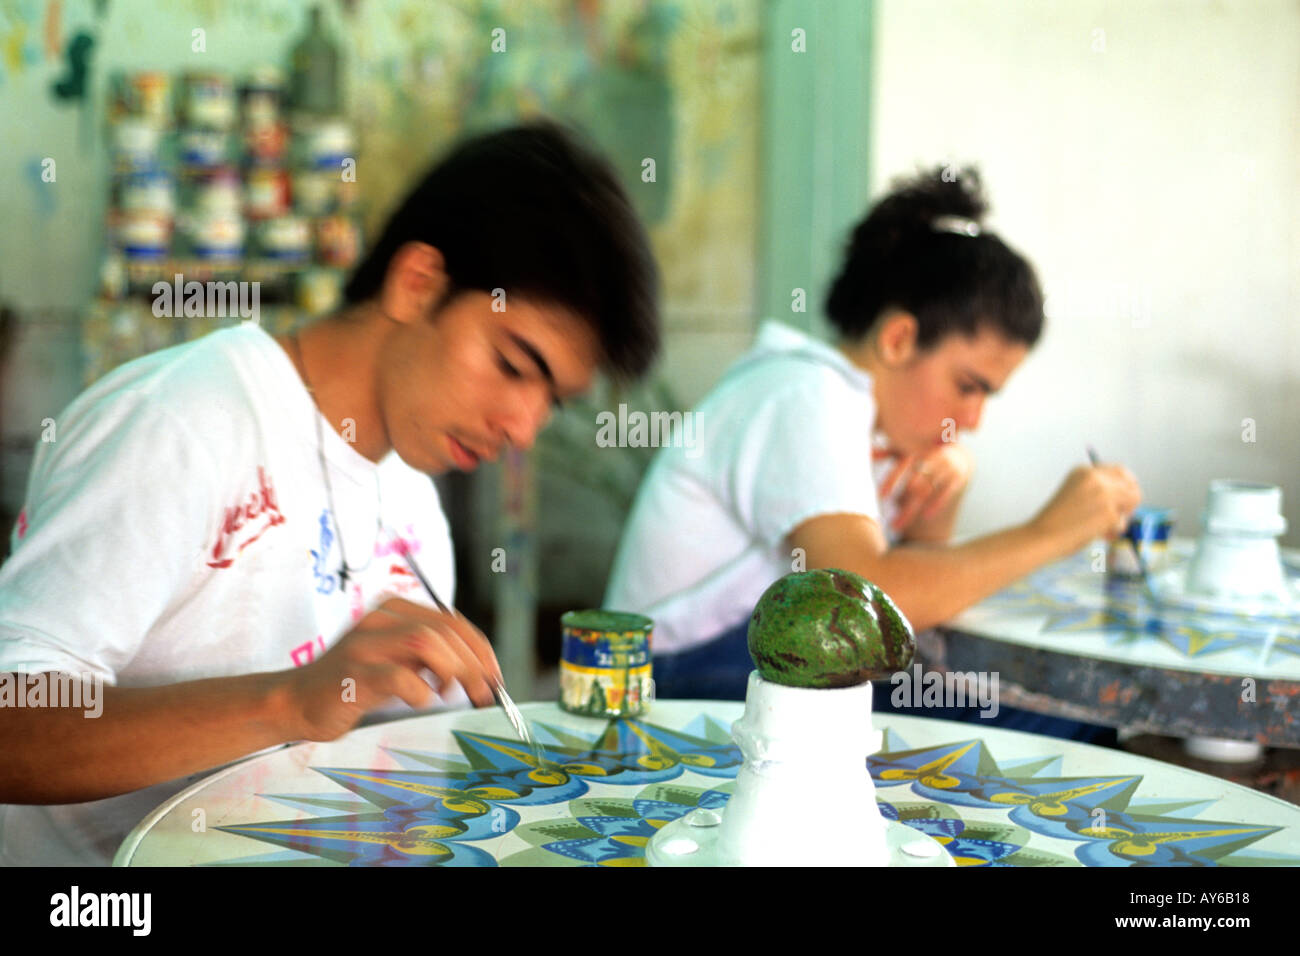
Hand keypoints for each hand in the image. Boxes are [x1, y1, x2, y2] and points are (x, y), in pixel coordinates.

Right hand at [280, 597, 502, 741]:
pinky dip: (420, 691)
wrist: (297, 701)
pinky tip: (423, 700)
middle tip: (486, 692)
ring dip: (453, 671)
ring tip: (458, 695)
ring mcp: (363, 645)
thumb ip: (428, 656)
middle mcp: (378, 620)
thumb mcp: (396, 660)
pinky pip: (398, 677)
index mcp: (393, 611)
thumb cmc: (353, 685)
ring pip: (425, 643)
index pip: (451, 620)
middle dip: (473, 663)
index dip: (479, 647)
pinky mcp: (352, 674)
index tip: (494, 675)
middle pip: (443, 630)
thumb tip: (479, 670)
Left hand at [879, 443, 974, 532]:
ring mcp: (946, 468)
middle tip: (890, 524)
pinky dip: (936, 504)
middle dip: (904, 507)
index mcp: (917, 450)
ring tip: (897, 526)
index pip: (902, 466)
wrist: (957, 453)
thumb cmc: (924, 453)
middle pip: (915, 486)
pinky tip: (925, 517)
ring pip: (927, 493)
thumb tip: (868, 452)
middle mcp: (932, 458)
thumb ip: (888, 452)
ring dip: (912, 511)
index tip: (880, 496)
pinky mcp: (957, 477)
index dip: (892, 480)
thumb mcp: (908, 450)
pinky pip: (946, 493)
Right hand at [1030, 463, 1141, 551]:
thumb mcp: (1074, 494)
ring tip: (1106, 529)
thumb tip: (1124, 495)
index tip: (1126, 498)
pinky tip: (1100, 536)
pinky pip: (1123, 521)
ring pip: (1132, 500)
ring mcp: (1103, 494)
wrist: (1043, 536)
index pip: (1119, 471)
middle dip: (1131, 498)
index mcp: (1083, 471)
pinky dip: (1115, 531)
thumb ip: (1095, 490)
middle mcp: (1095, 477)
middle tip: (1124, 514)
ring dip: (1124, 515)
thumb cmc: (1055, 522)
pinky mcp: (1109, 512)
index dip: (1126, 484)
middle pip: (1130, 482)